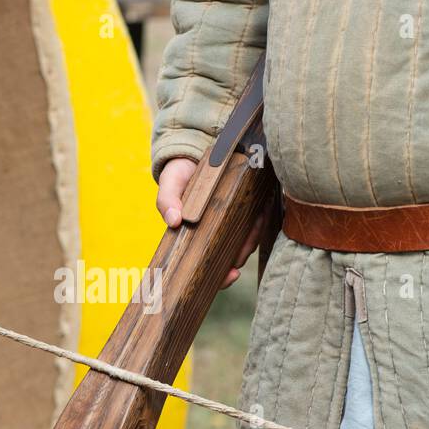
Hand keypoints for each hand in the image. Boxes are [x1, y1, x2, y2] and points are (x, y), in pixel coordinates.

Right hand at [156, 156, 265, 288]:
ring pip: (248, 238)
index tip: (232, 275)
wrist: (193, 152)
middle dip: (240, 257)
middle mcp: (217, 230)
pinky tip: (261, 214)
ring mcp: (233, 218)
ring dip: (252, 239)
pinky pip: (258, 217)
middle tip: (240, 261)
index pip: (211, 263)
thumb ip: (167, 201)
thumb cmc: (179, 174)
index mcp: (198, 234)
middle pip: (233, 253)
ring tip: (252, 230)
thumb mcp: (170, 185)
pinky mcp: (246, 201)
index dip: (222, 276)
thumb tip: (174, 221)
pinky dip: (261, 218)